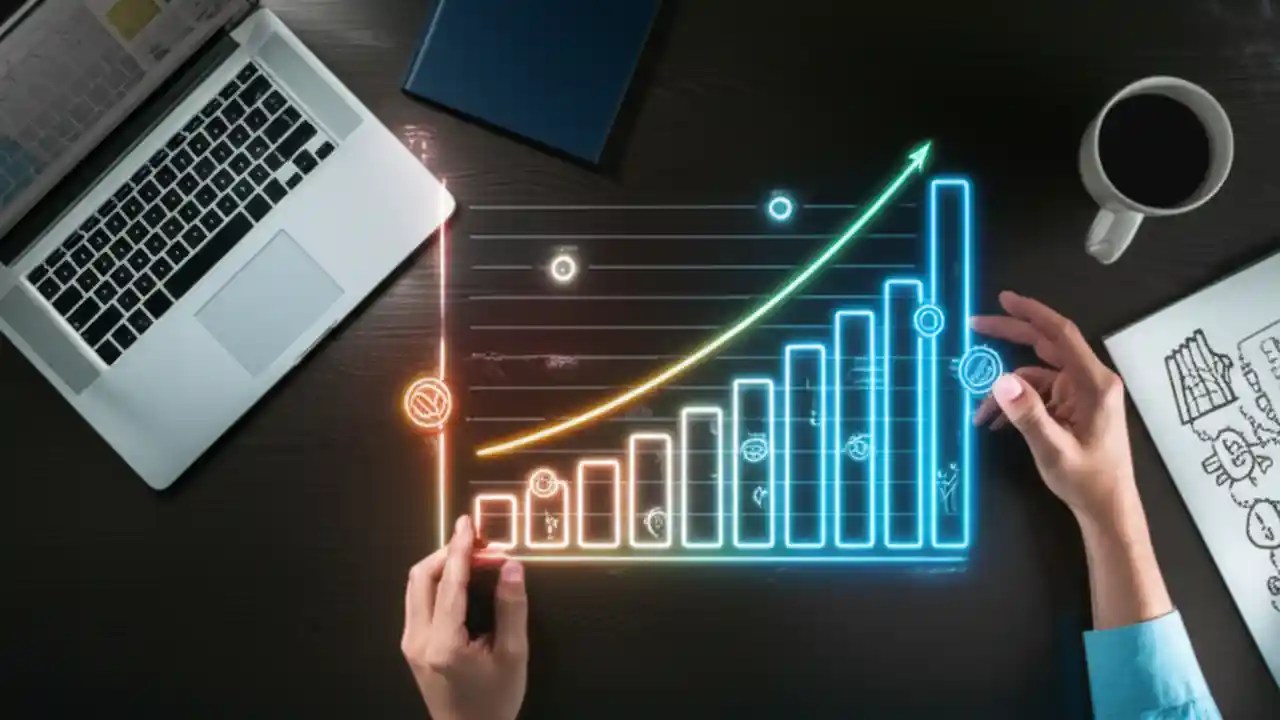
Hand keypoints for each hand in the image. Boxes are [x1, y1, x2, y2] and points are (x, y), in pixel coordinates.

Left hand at [401, 516, 527, 719]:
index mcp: (443, 643)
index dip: (461, 549)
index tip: (469, 524)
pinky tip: (461, 579)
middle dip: (448, 552)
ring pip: (416, 586)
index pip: (449, 583)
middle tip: (479, 544)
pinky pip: (419, 600)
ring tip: (473, 557)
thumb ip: (512, 607)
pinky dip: (438, 582)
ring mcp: (410, 643)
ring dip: (442, 565)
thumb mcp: (514, 655)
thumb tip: (512, 565)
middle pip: (422, 576)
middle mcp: (417, 639)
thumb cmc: (495, 700)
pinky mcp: (412, 645)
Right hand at [971, 291, 1138, 528]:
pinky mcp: (1073, 407)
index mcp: (1094, 383)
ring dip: (1006, 388)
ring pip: (1036, 374)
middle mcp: (1090, 381)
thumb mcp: (1053, 448)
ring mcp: (1081, 394)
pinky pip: (1038, 394)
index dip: (1033, 313)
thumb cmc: (1087, 480)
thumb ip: (1027, 414)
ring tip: (978, 409)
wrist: (1107, 508)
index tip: (1004, 300)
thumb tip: (1000, 380)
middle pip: (1046, 346)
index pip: (1061, 335)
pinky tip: (994, 421)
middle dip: (1011, 336)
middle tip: (976, 326)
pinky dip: (1016, 403)